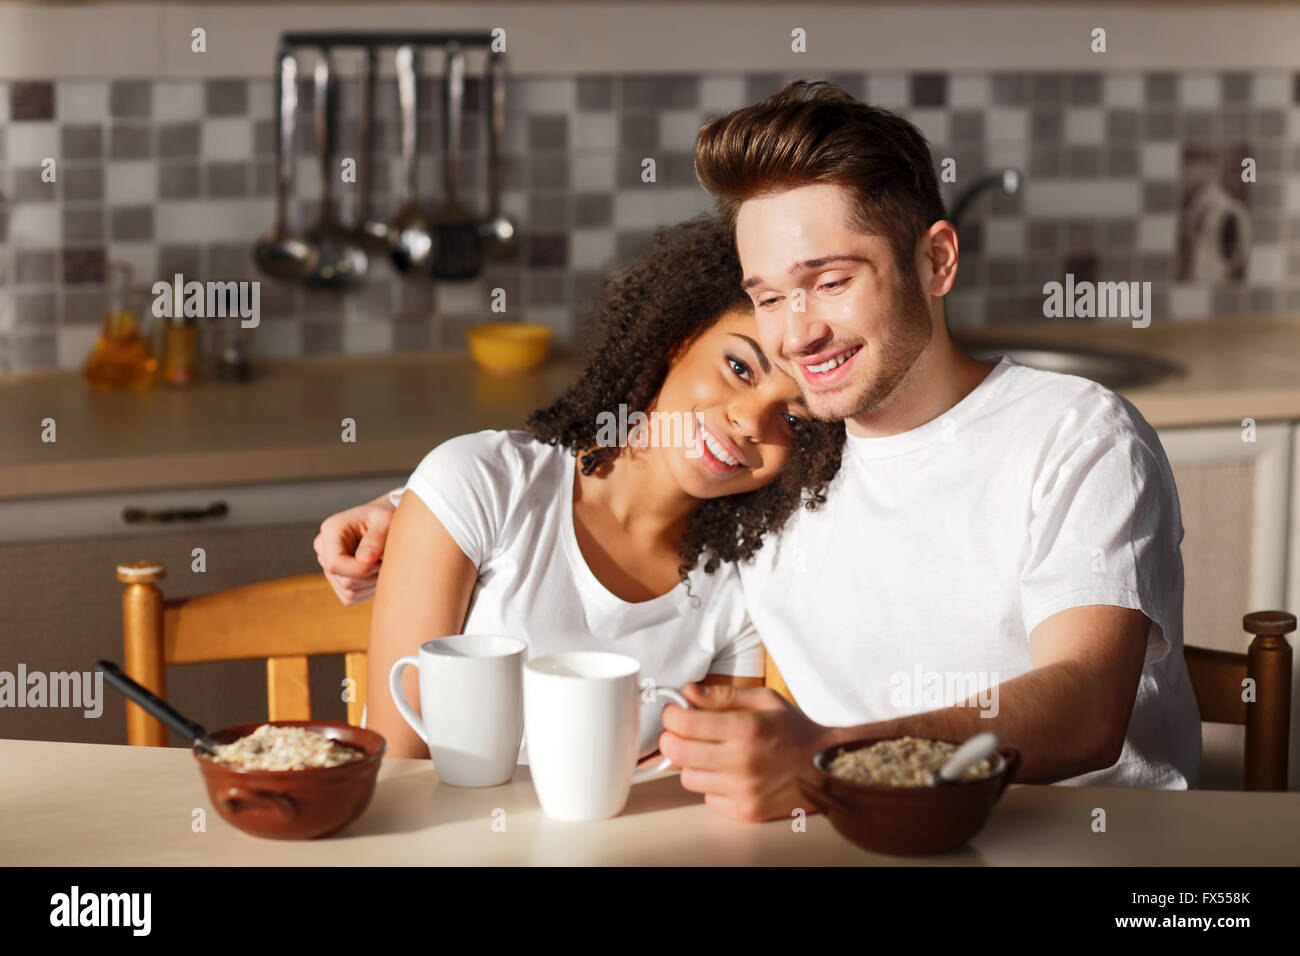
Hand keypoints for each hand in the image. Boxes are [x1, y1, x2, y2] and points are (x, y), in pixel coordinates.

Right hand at [313, 493, 396, 605]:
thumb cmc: (384, 519)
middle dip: (370, 576)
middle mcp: (323, 549)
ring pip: (348, 592)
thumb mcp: (386, 520)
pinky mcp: (336, 580)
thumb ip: (377, 538)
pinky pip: (350, 598)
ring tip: (382, 565)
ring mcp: (327, 566)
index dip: (360, 570)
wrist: (383, 523)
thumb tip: (365, 559)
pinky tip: (376, 574)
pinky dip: (368, 591)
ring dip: (371, 584)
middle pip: (344, 581)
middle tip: (386, 562)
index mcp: (330, 530)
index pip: (335, 564)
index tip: (381, 562)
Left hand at [659, 683, 833, 821]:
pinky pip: (708, 797)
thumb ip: (724, 695)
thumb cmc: (795, 731)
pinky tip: (729, 774)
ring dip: (693, 764)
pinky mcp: (745, 811)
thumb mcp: (765, 700)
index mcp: (746, 728)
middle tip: (681, 733)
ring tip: (712, 754)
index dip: (671, 715)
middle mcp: (742, 761)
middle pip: (677, 752)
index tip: (674, 712)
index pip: (684, 723)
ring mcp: (743, 790)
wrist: (826, 768)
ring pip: (688, 778)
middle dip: (672, 739)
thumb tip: (688, 692)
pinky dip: (712, 785)